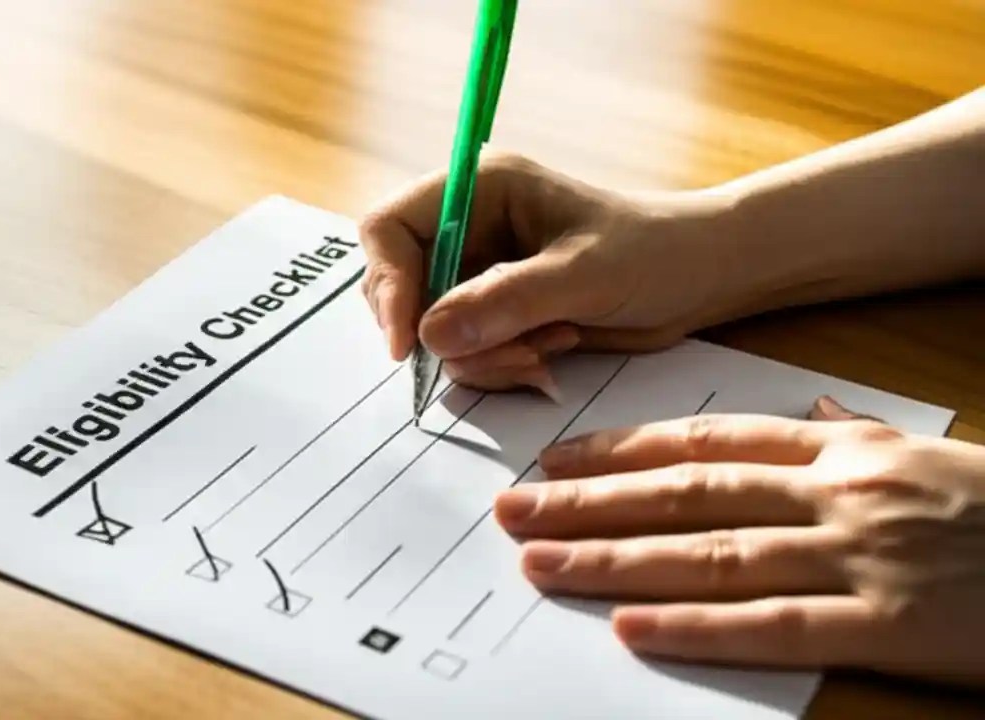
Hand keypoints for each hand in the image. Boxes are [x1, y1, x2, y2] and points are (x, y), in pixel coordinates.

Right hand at [357, 153, 740, 394]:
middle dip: (444, 333)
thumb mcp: (583, 275)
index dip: (388, 284)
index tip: (408, 343)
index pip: (390, 229)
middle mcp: (468, 228)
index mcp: (479, 189)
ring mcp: (479, 272)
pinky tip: (549, 355)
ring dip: (482, 357)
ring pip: (432, 331)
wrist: (701, 279)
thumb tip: (431, 335)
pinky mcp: (495, 312)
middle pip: (401, 287)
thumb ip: (506, 301)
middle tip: (506, 354)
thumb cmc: (654, 253)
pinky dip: (498, 366)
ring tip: (545, 352)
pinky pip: (464, 352)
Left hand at [492, 396, 984, 687]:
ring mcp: (862, 556)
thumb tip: (805, 413)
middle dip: (590, 499)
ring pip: (713, 552)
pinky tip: (633, 626)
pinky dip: (699, 625)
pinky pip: (776, 624)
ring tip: (542, 561)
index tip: (556, 458)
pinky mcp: (892, 626)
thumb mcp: (929, 455)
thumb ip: (854, 435)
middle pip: (689, 492)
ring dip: (616, 557)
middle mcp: (839, 493)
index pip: (709, 443)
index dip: (623, 449)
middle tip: (514, 508)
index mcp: (845, 451)